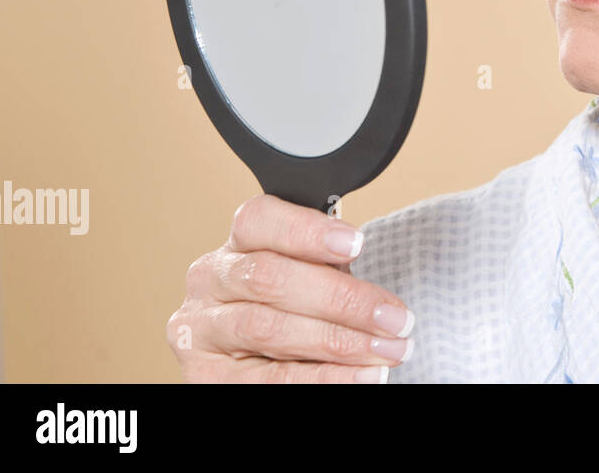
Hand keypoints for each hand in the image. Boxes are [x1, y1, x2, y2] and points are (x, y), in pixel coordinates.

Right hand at [166, 194, 414, 382]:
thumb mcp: (311, 277)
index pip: (259, 221)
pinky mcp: (207, 376)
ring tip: (389, 349)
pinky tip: (365, 375)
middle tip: (395, 317)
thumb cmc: (295, 306)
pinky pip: (271, 378)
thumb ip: (329, 269)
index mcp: (236, 244)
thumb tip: (378, 296)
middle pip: (270, 277)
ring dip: (340, 341)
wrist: (259, 359)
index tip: (357, 245)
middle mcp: (210, 280)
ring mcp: (202, 330)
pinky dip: (325, 377)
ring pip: (269, 328)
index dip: (307, 231)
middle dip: (342, 298)